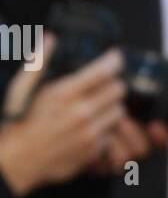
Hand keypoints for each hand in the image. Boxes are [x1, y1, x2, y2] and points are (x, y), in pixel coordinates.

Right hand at [0, 35, 166, 192]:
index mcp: (65, 93)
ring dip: (111, 108)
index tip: (114, 58)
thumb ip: (39, 60)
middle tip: (103, 86)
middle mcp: (81, 112)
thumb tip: (51, 38)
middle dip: (112, 85)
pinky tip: (90, 127)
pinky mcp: (94, 150)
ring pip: (120, 112)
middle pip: (119, 90)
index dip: (113, 61)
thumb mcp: (22, 86)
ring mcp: (90, 133)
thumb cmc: (19, 122)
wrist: (18, 159)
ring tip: (97, 108)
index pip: (105, 71)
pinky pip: (111, 133)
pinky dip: (105, 129)